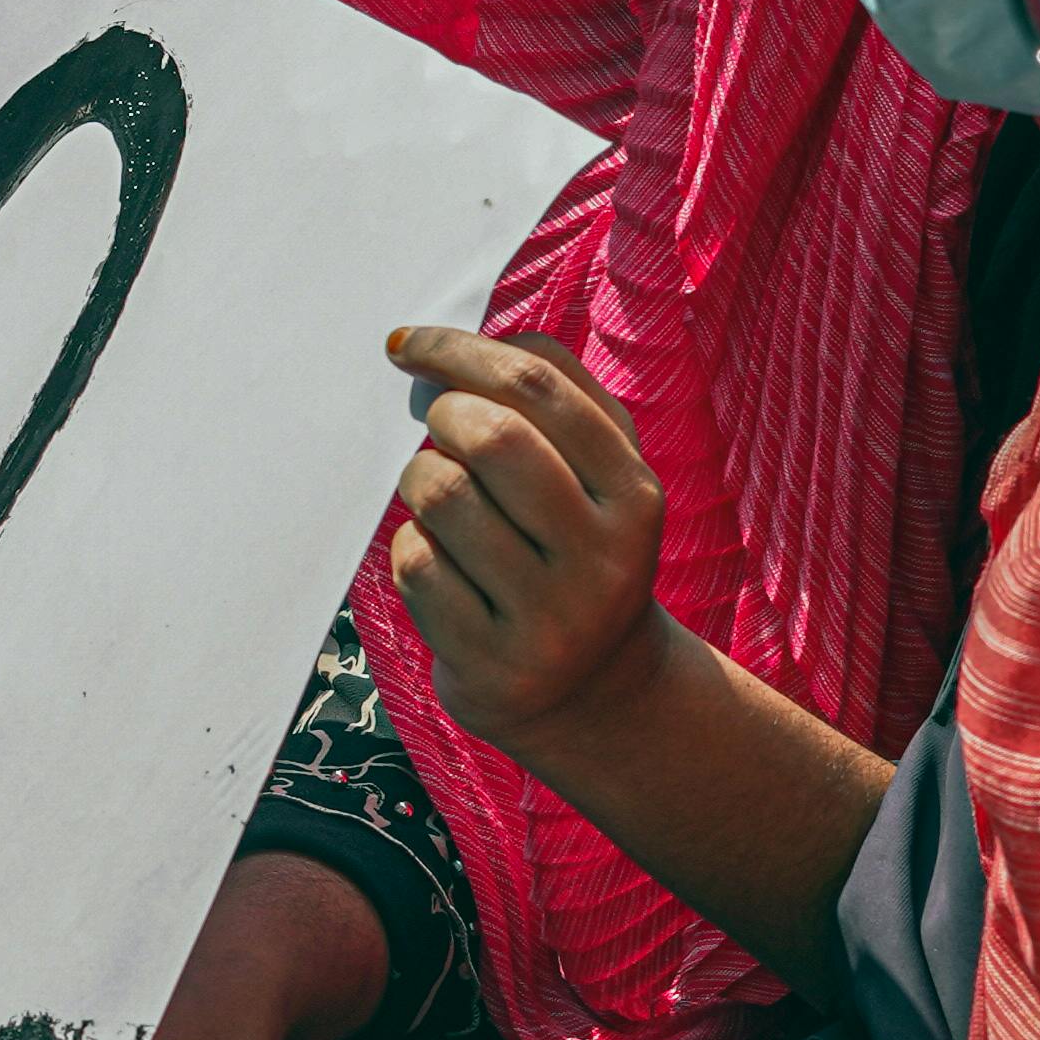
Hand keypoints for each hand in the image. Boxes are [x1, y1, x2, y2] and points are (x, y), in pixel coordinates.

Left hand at [386, 323, 669, 759]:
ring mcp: (551, 618)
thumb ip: (554, 399)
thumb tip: (453, 347)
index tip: (405, 345)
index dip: (458, 350)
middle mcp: (603, 556)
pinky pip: (416, 565)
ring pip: (443, 496)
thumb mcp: (599, 479)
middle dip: (441, 416)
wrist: (596, 695)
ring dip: (418, 481)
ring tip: (435, 497)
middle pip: (491, 436)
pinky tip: (436, 562)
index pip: (537, 386)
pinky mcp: (496, 664)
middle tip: (437, 432)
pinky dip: (410, 548)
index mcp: (633, 493)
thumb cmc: (575, 555)